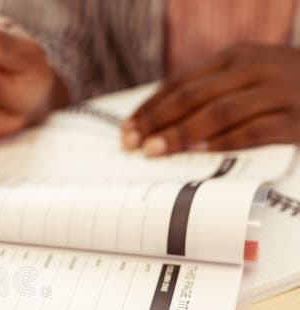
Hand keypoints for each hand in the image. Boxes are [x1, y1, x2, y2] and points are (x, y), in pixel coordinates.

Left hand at [123, 43, 299, 156]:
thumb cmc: (285, 86)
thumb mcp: (248, 75)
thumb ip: (211, 90)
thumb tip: (159, 121)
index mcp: (236, 55)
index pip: (181, 82)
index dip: (151, 107)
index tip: (128, 129)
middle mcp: (255, 68)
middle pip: (194, 96)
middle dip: (158, 122)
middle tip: (134, 144)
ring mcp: (277, 92)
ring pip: (219, 112)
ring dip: (182, 134)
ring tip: (156, 150)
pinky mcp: (296, 118)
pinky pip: (254, 131)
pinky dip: (224, 142)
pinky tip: (200, 153)